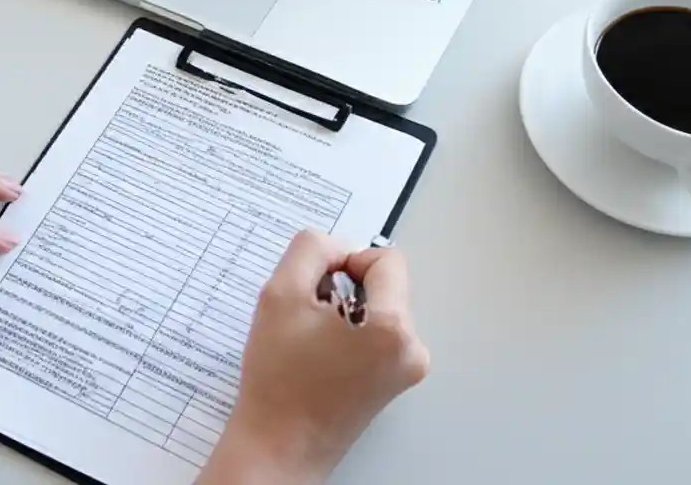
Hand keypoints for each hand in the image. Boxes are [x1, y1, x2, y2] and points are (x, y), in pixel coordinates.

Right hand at [198, 231, 428, 483]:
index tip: (320, 285)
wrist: (279, 445)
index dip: (348, 260)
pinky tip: (322, 356)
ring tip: (314, 342)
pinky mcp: (395, 383)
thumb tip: (337, 247)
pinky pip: (379, 336)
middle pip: (386, 285)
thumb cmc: (278, 378)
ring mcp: (407, 369)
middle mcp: (412, 348)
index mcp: (393, 326)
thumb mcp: (280, 293)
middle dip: (346, 291)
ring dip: (347, 314)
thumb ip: (312, 250)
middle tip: (309, 319)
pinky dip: (352, 336)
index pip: (386, 259)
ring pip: (380, 310)